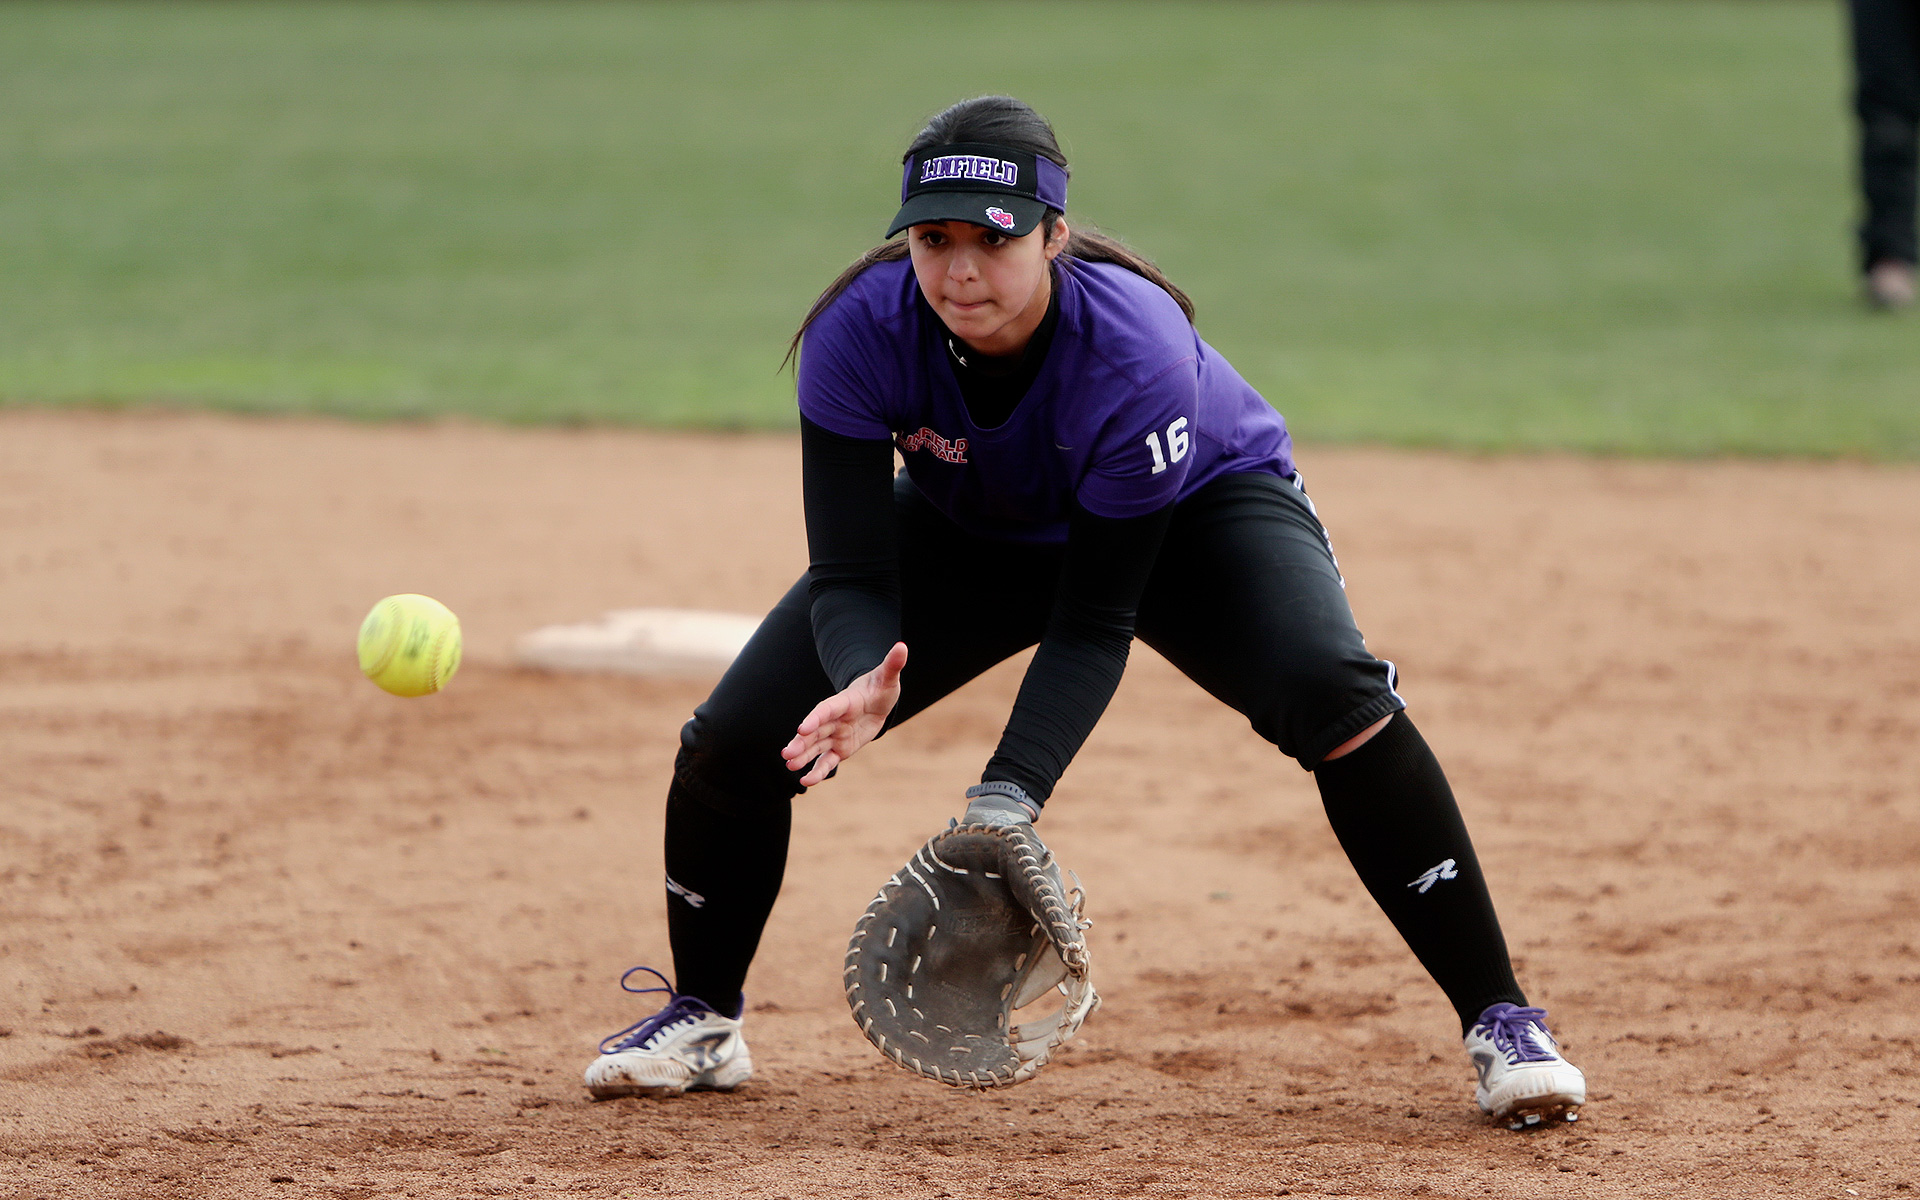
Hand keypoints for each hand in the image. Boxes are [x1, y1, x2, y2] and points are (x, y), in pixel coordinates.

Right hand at [783, 642, 906, 787]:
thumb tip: (902, 647)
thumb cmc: (881, 687)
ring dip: (803, 756)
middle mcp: (835, 720)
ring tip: (788, 765)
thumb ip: (892, 665)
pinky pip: (827, 761)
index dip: (815, 718)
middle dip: (801, 742)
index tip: (802, 728)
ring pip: (816, 747)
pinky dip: (818, 771)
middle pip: (815, 731)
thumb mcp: (888, 678)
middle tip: (786, 753)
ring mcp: (835, 735)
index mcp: (843, 702)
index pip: (827, 709)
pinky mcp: (839, 749)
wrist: (876, 702)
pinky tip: (806, 782)